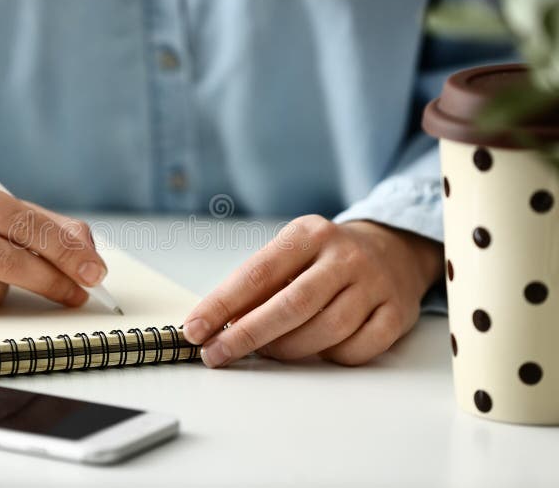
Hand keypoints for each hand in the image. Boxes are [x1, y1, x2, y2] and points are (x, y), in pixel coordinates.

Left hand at [182, 215, 441, 366]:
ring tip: (267, 352)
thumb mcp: (290, 253)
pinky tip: (317, 350)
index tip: (195, 329)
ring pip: (325, 331)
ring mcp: (374, 284)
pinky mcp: (397, 313)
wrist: (393, 249)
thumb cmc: (325, 258)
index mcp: (308, 234)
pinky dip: (330, 357)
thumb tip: (215, 325)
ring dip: (287, 351)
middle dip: (247, 336)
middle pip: (291, 305)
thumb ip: (258, 284)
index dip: (222, 305)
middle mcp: (344, 256)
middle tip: (216, 355)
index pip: (257, 273)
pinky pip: (356, 350)